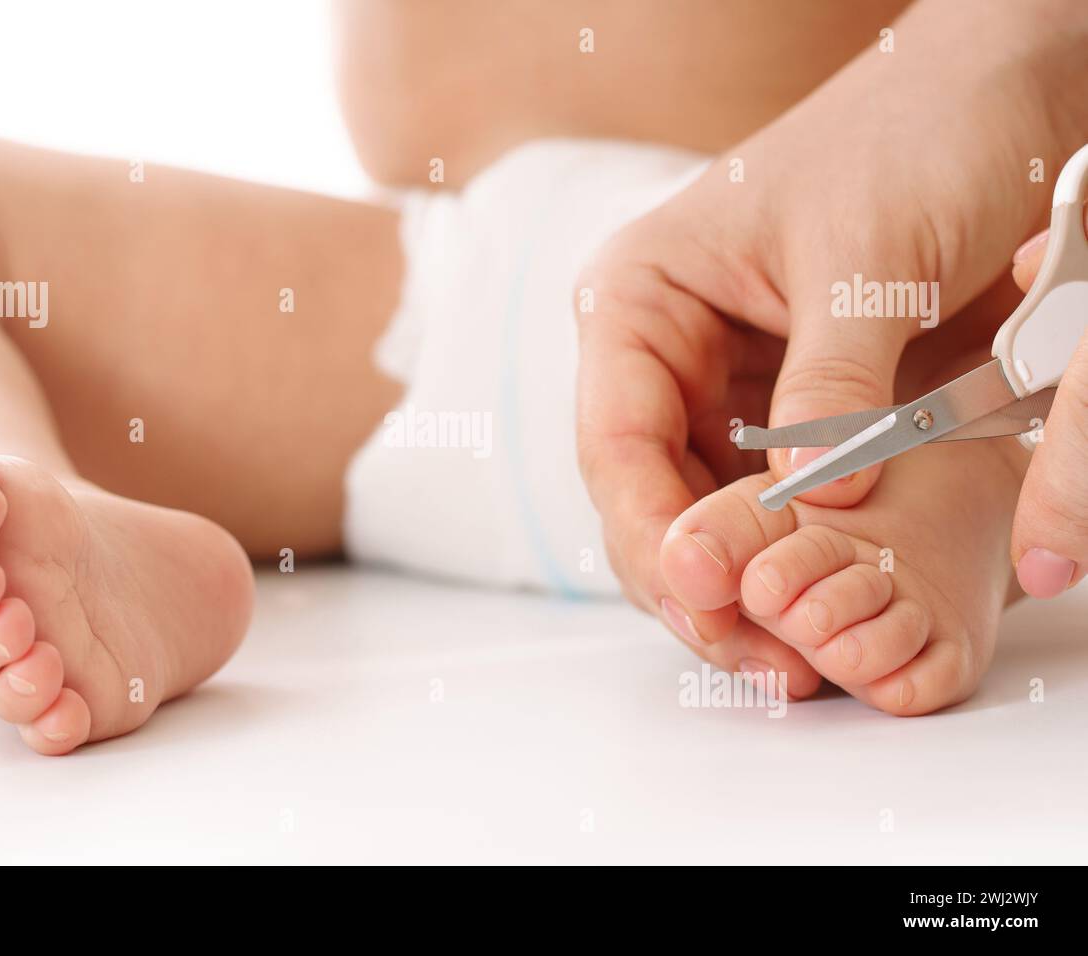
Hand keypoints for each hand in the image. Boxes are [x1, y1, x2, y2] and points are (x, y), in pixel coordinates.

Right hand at [575, 2, 1085, 672]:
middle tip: (755, 658)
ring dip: (738, 587)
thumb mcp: (866, 261)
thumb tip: (817, 506)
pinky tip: (812, 604)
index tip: (702, 598)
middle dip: (693, 581)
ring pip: (700, 515)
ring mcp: (722, 387)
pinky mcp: (783, 415)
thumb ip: (833, 386)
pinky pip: (766, 505)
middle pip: (646, 495)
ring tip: (788, 659)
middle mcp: (664, 351)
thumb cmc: (913, 139)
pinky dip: (786, 561)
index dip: (651, 531)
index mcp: (640, 297)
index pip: (614, 437)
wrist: (994, 99)